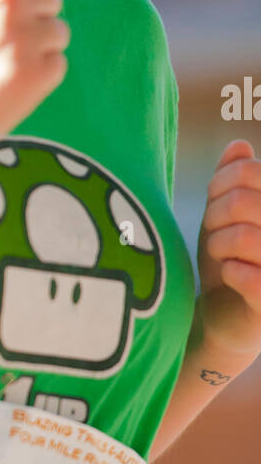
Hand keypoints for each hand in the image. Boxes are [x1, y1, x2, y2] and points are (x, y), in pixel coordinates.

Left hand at [196, 140, 260, 362]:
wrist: (226, 317)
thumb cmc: (230, 257)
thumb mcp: (226, 214)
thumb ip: (234, 179)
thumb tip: (238, 145)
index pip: (250, 171)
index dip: (219, 183)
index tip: (213, 201)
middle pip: (244, 200)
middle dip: (215, 215)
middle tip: (213, 232)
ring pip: (245, 236)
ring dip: (219, 245)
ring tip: (220, 254)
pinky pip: (247, 275)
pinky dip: (229, 272)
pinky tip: (232, 276)